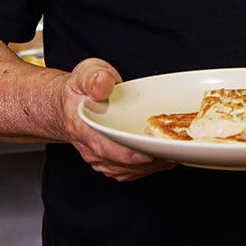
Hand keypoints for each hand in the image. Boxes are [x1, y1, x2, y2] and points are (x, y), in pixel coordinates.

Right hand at [56, 58, 172, 180]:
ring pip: (129, 171)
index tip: (147, 155)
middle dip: (150, 159)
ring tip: (176, 152)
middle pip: (122, 163)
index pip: (103, 146)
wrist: (68, 107)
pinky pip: (131, 172)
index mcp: (82, 126)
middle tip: (175, 149)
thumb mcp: (86, 73)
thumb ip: (95, 76)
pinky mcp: (110, 163)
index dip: (126, 154)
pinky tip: (167, 157)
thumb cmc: (80, 89)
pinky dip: (150, 168)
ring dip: (154, 165)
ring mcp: (100, 158)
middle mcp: (90, 147)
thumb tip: (102, 82)